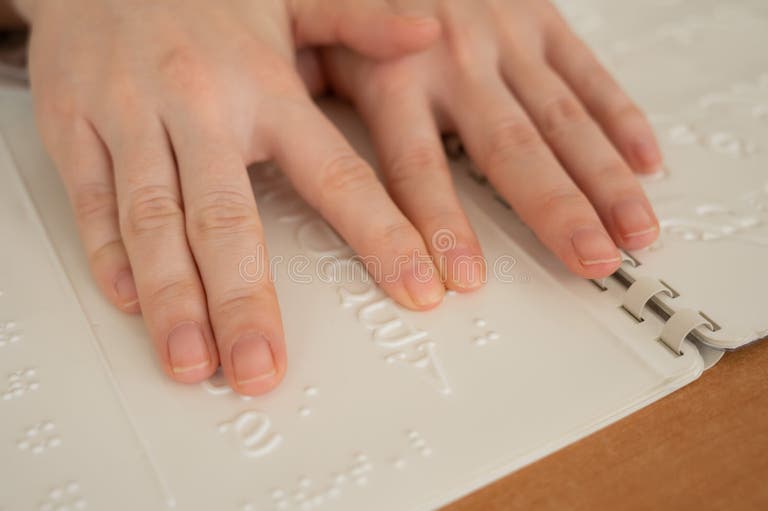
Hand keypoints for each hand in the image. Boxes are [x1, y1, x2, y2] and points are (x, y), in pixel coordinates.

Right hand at [16, 0, 442, 394]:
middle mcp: (201, 107)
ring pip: (153, 221)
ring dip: (173, 299)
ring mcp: (130, 117)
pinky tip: (130, 301)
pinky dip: (108, 253)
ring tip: (192, 361)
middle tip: (262, 368)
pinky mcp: (73, 124)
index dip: (381, 236)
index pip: (335, 175)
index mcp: (265, 85)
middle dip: (247, 302)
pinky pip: (92, 198)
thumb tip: (429, 29)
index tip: (416, 288)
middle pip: (227, 220)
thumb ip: (362, 19)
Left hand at [318, 0, 662, 279]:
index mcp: (392, 74)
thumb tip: (285, 153)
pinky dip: (620, 118)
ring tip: (631, 233)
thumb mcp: (314, 33)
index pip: (416, 167)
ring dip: (603, 179)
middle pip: (511, 150)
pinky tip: (645, 164)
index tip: (458, 280)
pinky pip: (587, 73)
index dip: (440, 227)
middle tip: (588, 264)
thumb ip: (309, 93)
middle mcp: (453, 59)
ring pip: (561, 118)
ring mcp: (504, 38)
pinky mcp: (541, 17)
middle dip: (556, 212)